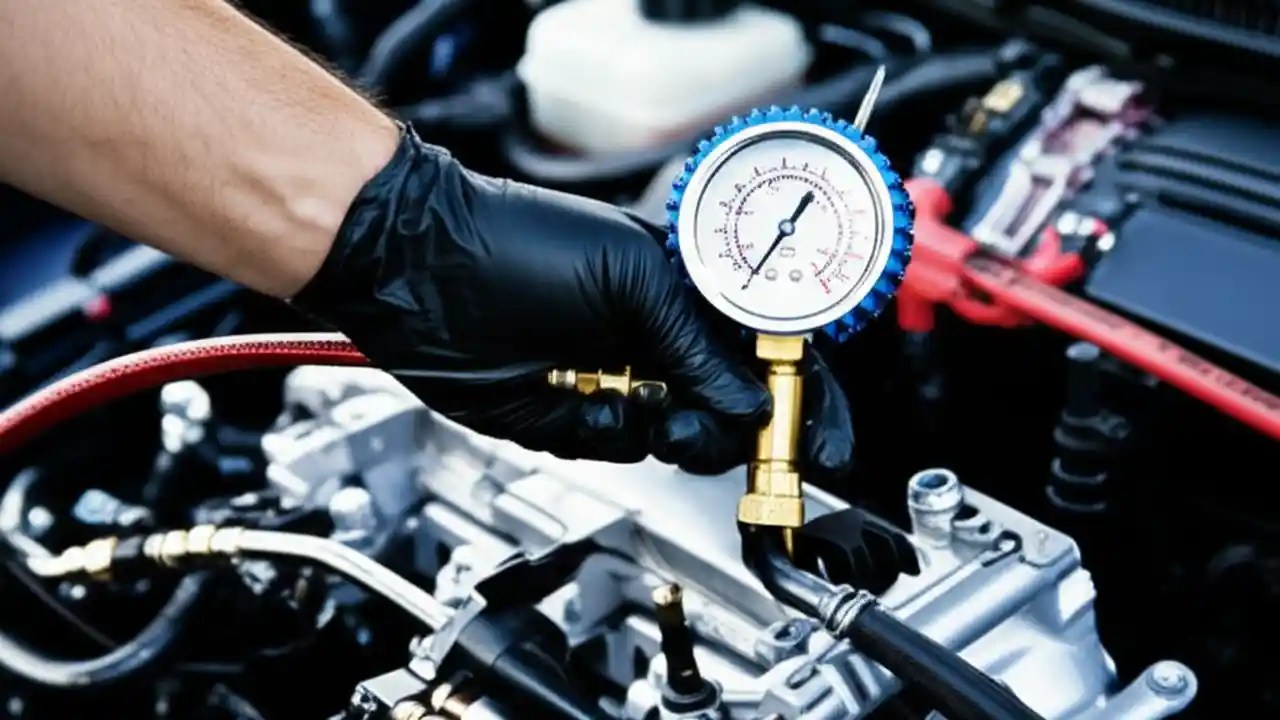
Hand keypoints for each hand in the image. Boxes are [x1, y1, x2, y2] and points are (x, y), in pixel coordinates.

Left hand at [293, 126, 853, 476]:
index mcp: (685, 291)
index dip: (799, 394)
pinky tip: (576, 403)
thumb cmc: (517, 243)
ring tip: (631, 407)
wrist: (421, 272)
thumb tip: (750, 401)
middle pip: (732, 408)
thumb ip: (698, 342)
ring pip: (680, 439)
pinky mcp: (572, 418)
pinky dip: (603, 437)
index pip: (767, 350)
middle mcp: (657, 338)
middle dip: (728, 427)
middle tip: (703, 426)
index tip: (814, 434)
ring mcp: (616, 379)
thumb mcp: (630, 276)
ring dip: (667, 435)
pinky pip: (616, 451)